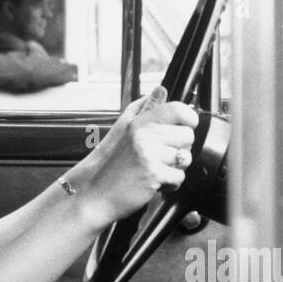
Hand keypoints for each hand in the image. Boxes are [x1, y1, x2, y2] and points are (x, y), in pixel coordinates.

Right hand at [71, 86, 198, 229]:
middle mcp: (144, 134)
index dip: (189, 119)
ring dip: (175, 167)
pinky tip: (154, 182)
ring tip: (156, 169)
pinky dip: (170, 184)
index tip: (185, 127)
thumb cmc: (109, 163)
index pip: (178, 109)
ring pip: (186, 158)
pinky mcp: (153, 175)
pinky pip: (179, 177)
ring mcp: (149, 154)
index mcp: (139, 121)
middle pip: (188, 136)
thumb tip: (161, 90)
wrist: (93, 192)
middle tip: (161, 156)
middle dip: (179, 149)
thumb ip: (145, 108)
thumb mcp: (123, 128)